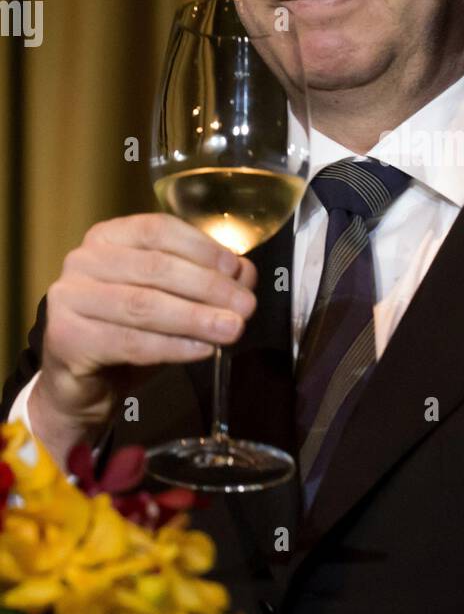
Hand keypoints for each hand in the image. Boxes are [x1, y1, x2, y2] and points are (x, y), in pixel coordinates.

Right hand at [30, 214, 257, 459]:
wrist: (84, 383)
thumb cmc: (130, 331)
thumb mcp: (171, 300)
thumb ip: (206, 280)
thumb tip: (244, 273)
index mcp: (109, 237)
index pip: (159, 229)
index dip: (202, 248)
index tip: (238, 270)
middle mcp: (83, 260)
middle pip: (155, 267)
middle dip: (208, 287)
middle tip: (246, 307)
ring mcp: (69, 297)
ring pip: (144, 304)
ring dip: (195, 318)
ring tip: (232, 329)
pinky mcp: (67, 337)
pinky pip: (130, 342)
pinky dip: (173, 347)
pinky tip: (202, 350)